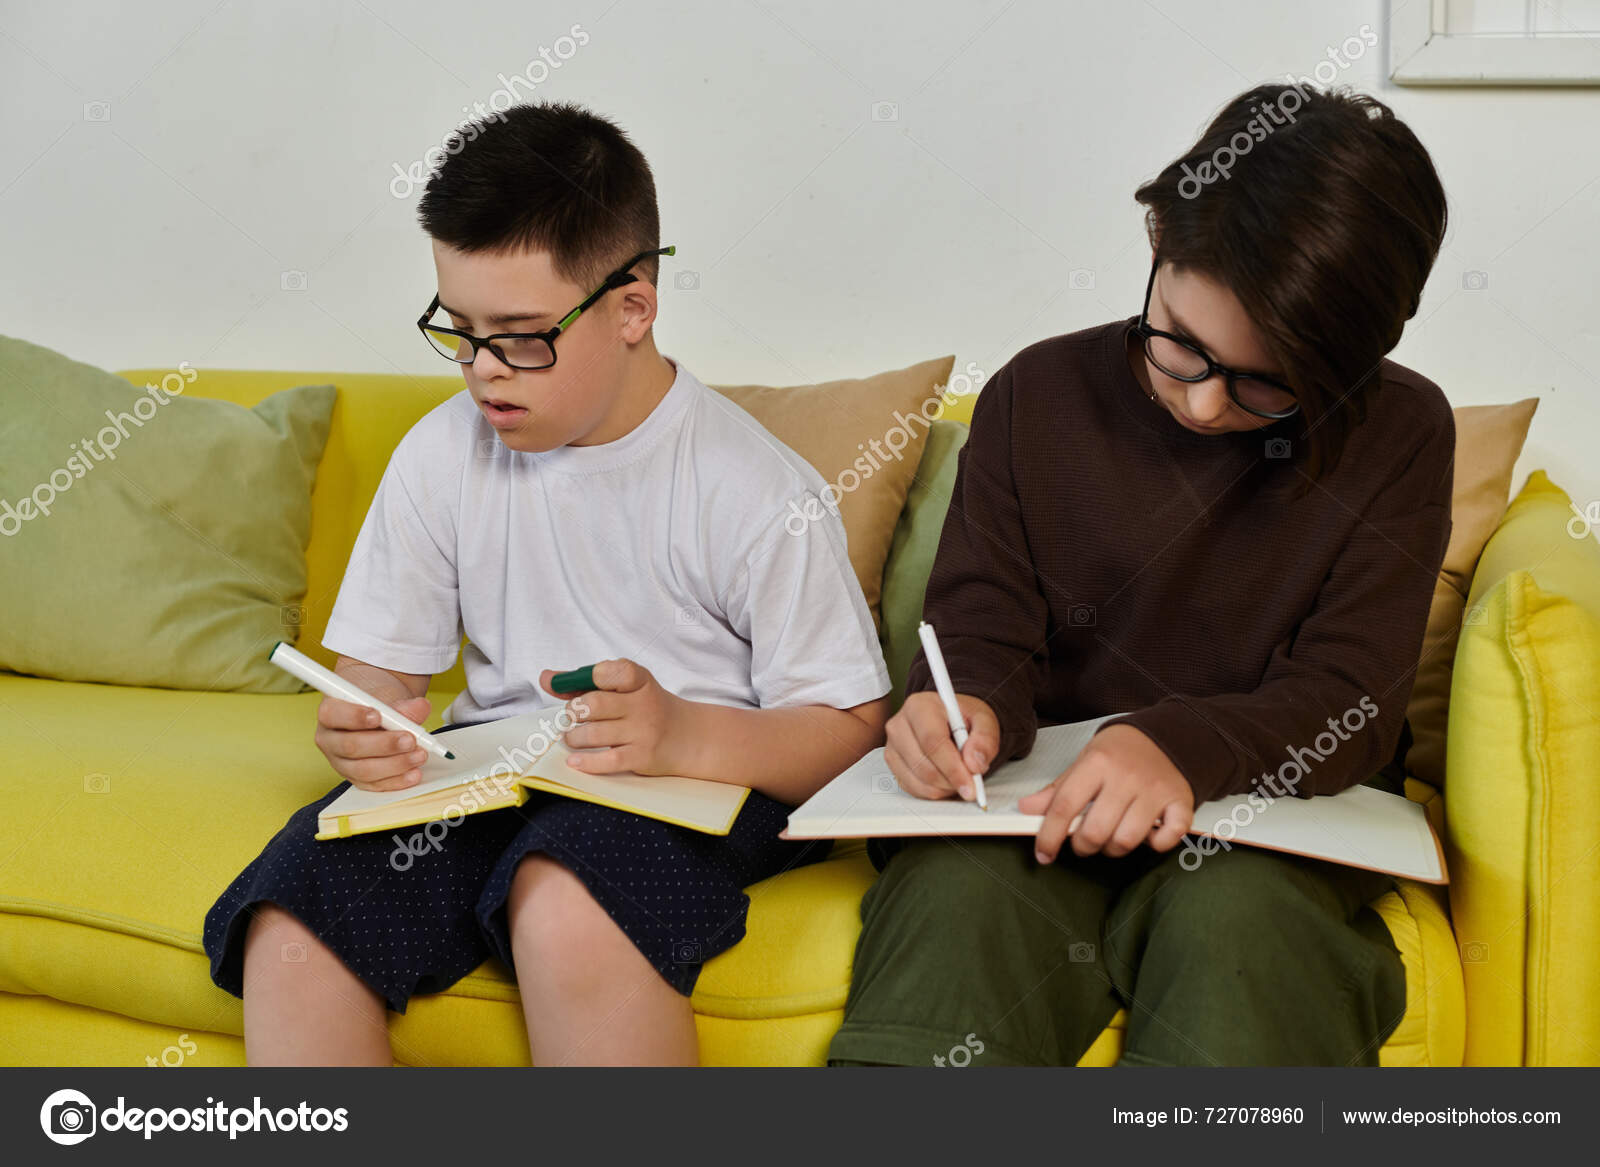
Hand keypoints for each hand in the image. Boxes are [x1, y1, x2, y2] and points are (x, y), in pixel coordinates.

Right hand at [314, 693, 433, 791]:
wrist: (384, 714)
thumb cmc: (379, 702)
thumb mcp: (388, 695)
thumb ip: (402, 704)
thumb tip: (419, 708)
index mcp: (330, 712)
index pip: (333, 714)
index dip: (354, 717)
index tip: (378, 716)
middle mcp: (330, 740)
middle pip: (350, 746)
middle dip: (384, 745)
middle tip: (409, 740)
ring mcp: (341, 763)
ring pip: (363, 770)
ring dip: (395, 764)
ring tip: (418, 755)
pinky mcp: (356, 779)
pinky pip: (374, 785)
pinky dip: (397, 780)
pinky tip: (413, 773)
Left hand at [539, 659, 692, 775]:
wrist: (689, 737)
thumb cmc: (649, 709)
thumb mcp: (627, 689)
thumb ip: (586, 683)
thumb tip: (546, 678)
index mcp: (640, 682)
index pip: (617, 671)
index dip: (593, 675)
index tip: (579, 684)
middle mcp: (644, 705)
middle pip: (595, 704)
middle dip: (573, 711)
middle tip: (572, 717)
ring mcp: (643, 732)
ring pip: (594, 734)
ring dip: (574, 737)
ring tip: (573, 737)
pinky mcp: (641, 757)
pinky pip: (607, 761)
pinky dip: (585, 762)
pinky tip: (576, 760)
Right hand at [883, 690, 998, 801]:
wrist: (951, 721)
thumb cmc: (963, 718)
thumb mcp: (984, 720)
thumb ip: (985, 739)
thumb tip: (975, 764)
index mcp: (919, 706)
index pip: (932, 741)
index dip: (952, 767)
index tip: (970, 784)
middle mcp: (899, 725)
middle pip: (923, 765)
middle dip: (951, 781)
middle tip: (970, 783)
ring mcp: (893, 746)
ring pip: (918, 780)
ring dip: (944, 788)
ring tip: (959, 776)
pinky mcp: (892, 765)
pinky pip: (913, 788)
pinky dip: (934, 791)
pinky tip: (945, 779)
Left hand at [1017, 723, 1193, 861]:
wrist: (1166, 735)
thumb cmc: (1120, 752)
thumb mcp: (1085, 761)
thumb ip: (1058, 789)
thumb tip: (1026, 809)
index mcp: (1097, 763)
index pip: (1064, 806)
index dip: (1049, 836)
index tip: (1043, 854)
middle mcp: (1127, 776)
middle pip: (1095, 831)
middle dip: (1082, 846)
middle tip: (1083, 842)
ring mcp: (1156, 790)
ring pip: (1127, 840)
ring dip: (1113, 848)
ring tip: (1111, 838)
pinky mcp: (1180, 801)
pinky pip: (1168, 837)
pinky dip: (1155, 844)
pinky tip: (1146, 835)